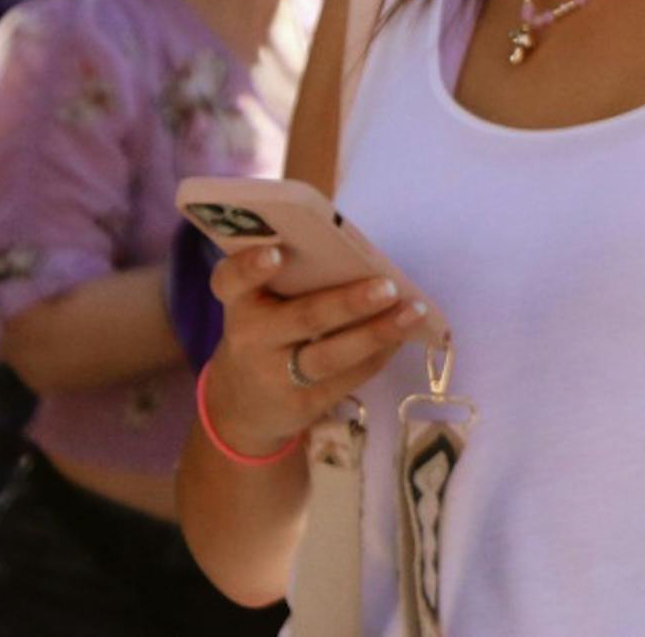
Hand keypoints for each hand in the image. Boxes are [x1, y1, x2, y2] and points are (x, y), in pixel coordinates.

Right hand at [199, 243, 434, 460]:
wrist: (241, 406)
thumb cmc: (267, 332)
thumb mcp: (262, 303)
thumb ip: (293, 275)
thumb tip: (355, 238)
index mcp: (240, 303)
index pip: (231, 281)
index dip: (251, 267)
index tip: (276, 253)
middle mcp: (251, 340)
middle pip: (303, 319)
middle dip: (348, 304)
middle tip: (388, 287)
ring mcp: (275, 377)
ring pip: (330, 356)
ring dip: (377, 333)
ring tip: (413, 311)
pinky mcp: (302, 405)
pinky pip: (347, 379)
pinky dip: (379, 355)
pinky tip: (403, 335)